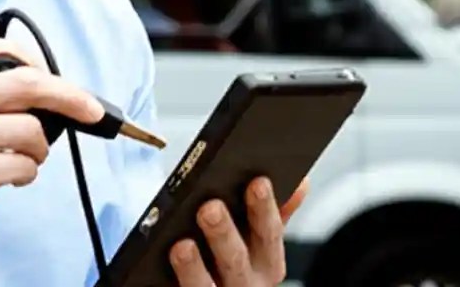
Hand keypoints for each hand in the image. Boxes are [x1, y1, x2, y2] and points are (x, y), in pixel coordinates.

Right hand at [0, 39, 103, 257]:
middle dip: (70, 96)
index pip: (2, 50)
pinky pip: (26, 165)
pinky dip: (26, 172)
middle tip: (90, 111)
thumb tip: (45, 82)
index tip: (60, 82)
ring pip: (32, 128)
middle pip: (28, 82)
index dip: (39, 65)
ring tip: (20, 158)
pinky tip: (6, 178)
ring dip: (39, 148)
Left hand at [169, 176, 309, 285]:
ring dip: (194, 267)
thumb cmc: (229, 261)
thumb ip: (272, 214)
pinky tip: (158, 261)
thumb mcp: (256, 241)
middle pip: (236, 261)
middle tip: (210, 208)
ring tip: (181, 245)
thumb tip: (301, 182)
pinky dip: (175, 280)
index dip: (264, 209)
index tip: (258, 182)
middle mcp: (245, 285)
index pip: (269, 234)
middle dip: (224, 235)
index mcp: (266, 263)